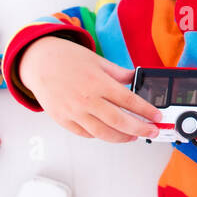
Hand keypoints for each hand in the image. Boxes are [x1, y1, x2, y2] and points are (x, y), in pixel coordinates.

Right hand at [18, 36, 161, 143]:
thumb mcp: (98, 60)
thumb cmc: (67, 59)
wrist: (39, 61)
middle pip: (119, 121)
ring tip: (133, 136)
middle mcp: (86, 100)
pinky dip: (100, 135)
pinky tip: (109, 132)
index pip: (129, 101)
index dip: (146, 111)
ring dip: (122, 137)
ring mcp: (73, 112)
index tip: (157, 116)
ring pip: (103, 133)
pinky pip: (85, 134)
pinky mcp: (63, 120)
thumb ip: (118, 73)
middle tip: (152, 132)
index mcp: (98, 83)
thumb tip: (135, 78)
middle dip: (140, 129)